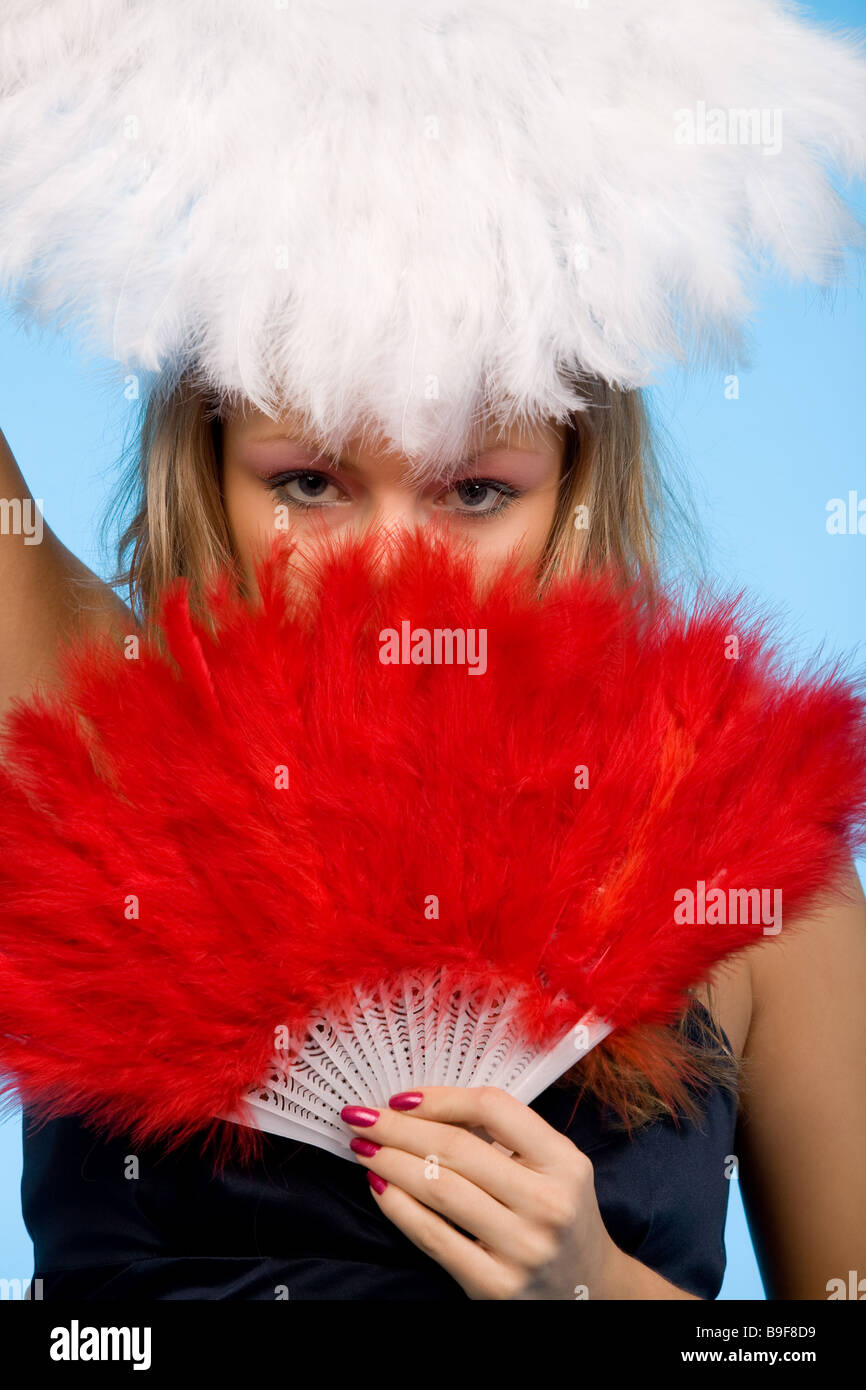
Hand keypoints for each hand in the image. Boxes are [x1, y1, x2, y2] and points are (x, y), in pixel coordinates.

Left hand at [339, 1085, 619, 1299]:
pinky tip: (379, 1187)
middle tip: (362, 1116)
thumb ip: (505, 1135)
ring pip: (439, 1189)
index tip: (401, 1098)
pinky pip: (433, 1236)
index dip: (440, 1098)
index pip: (493, 1109)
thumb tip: (423, 1106)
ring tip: (364, 1147)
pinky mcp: (495, 1285)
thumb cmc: (557, 1212)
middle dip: (398, 1128)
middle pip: (457, 1147)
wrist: (588, 1290)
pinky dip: (397, 1207)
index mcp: (564, 1162)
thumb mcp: (553, 1165)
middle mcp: (548, 1203)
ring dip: (390, 1162)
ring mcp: (522, 1247)